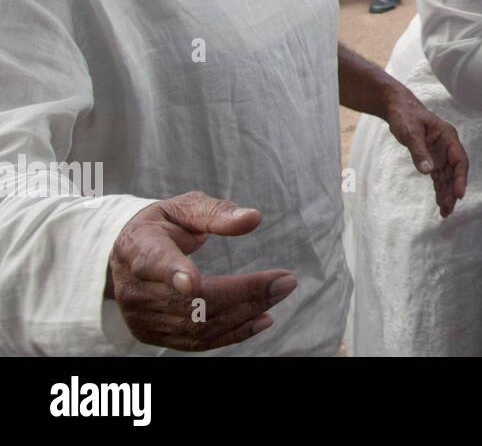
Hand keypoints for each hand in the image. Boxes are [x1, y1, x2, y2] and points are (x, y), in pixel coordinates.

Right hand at [106, 191, 295, 351]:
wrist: (128, 255)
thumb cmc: (164, 225)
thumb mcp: (185, 207)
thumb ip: (216, 213)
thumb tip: (253, 218)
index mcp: (138, 247)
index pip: (153, 263)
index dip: (173, 273)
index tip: (193, 282)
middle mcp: (135, 288)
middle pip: (191, 300)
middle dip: (243, 293)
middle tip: (285, 281)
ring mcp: (142, 317)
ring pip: (198, 325)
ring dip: (245, 313)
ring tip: (280, 293)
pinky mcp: (153, 334)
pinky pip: (197, 342)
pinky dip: (233, 333)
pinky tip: (262, 319)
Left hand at [384, 86, 469, 216]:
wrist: (397, 108)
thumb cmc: (406, 115)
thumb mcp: (411, 132)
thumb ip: (419, 151)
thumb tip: (428, 171)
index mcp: (448, 137)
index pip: (459, 160)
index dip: (460, 178)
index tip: (459, 194)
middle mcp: (447, 147)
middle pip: (455, 172)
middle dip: (453, 191)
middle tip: (448, 208)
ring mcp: (440, 154)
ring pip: (447, 177)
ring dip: (447, 193)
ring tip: (445, 212)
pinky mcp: (431, 159)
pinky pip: (438, 177)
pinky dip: (439, 189)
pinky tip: (440, 202)